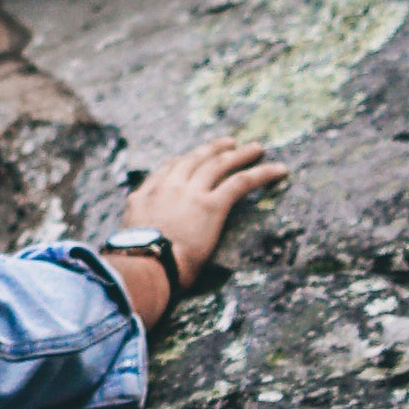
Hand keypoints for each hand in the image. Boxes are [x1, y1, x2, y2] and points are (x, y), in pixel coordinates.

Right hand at [120, 127, 289, 316]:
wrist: (144, 265)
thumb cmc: (135, 263)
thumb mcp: (129, 238)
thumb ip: (138, 227)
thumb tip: (143, 236)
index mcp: (145, 194)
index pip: (169, 168)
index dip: (187, 160)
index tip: (196, 156)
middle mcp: (168, 186)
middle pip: (196, 159)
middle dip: (215, 149)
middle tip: (230, 143)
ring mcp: (191, 193)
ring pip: (220, 164)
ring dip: (241, 155)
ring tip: (256, 149)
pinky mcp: (212, 205)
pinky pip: (241, 182)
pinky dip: (262, 174)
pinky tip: (279, 170)